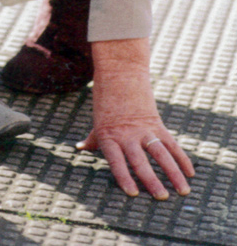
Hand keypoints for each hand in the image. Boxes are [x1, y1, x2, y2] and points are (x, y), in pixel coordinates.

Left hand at [78, 39, 193, 198]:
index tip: (133, 194)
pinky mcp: (156, 122)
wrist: (120, 72)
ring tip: (183, 190)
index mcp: (110, 136)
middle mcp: (127, 135)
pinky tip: (190, 172)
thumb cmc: (106, 101)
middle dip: (151, 180)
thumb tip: (79, 148)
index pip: (116, 161)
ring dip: (173, 173)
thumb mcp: (98, 121)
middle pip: (140, 161)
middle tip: (161, 197)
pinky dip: (181, 158)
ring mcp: (143, 129)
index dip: (124, 177)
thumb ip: (93, 139)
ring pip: (160, 154)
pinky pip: (171, 143)